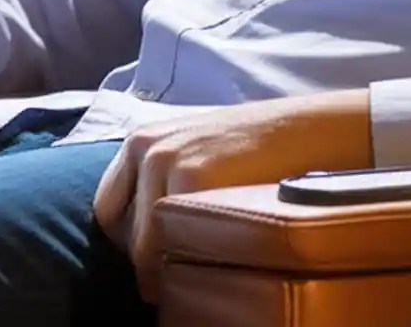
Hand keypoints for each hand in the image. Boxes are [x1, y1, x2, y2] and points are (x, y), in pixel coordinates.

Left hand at [93, 90, 372, 301]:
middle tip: (170, 280)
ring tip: (190, 279)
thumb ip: (162, 179)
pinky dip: (184, 264)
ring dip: (163, 269)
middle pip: (123, 231)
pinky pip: (171, 243)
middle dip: (145, 260)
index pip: (108, 210)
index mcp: (140, 140)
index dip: (128, 242)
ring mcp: (166, 162)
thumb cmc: (254, 148)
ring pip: (144, 245)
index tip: (153, 261)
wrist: (302, 130)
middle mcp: (145, 148)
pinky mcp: (191, 178)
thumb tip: (143, 232)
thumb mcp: (194, 150)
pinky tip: (208, 266)